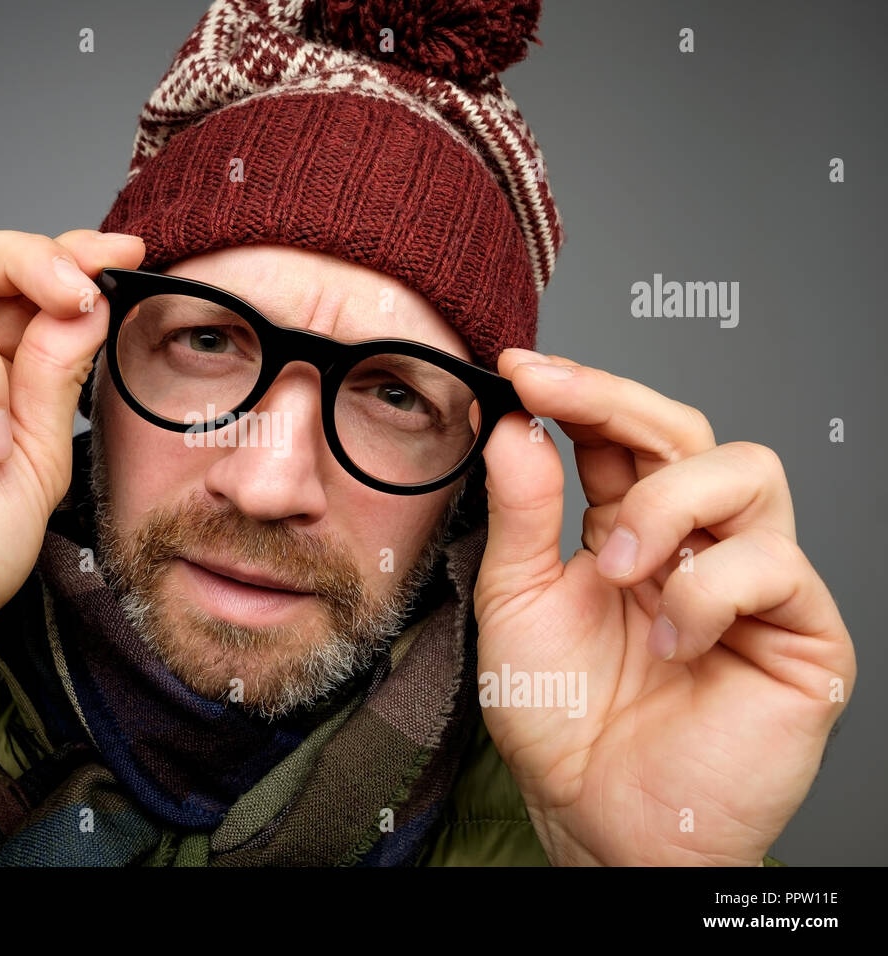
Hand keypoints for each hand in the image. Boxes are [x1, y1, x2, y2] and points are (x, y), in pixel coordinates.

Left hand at [473, 348, 854, 865]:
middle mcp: (695, 544)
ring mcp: (752, 582)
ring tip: (615, 568)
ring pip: (748, 472)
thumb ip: (521, 515)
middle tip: (552, 395)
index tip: (522, 370)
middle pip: (687, 429)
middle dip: (616, 402)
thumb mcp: (517, 603)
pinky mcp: (801, 631)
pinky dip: (706, 593)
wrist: (597, 817)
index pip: (621, 434)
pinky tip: (670, 642)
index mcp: (629, 531)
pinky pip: (774, 567)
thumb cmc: (560, 720)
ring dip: (666, 505)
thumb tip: (515, 428)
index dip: (579, 391)